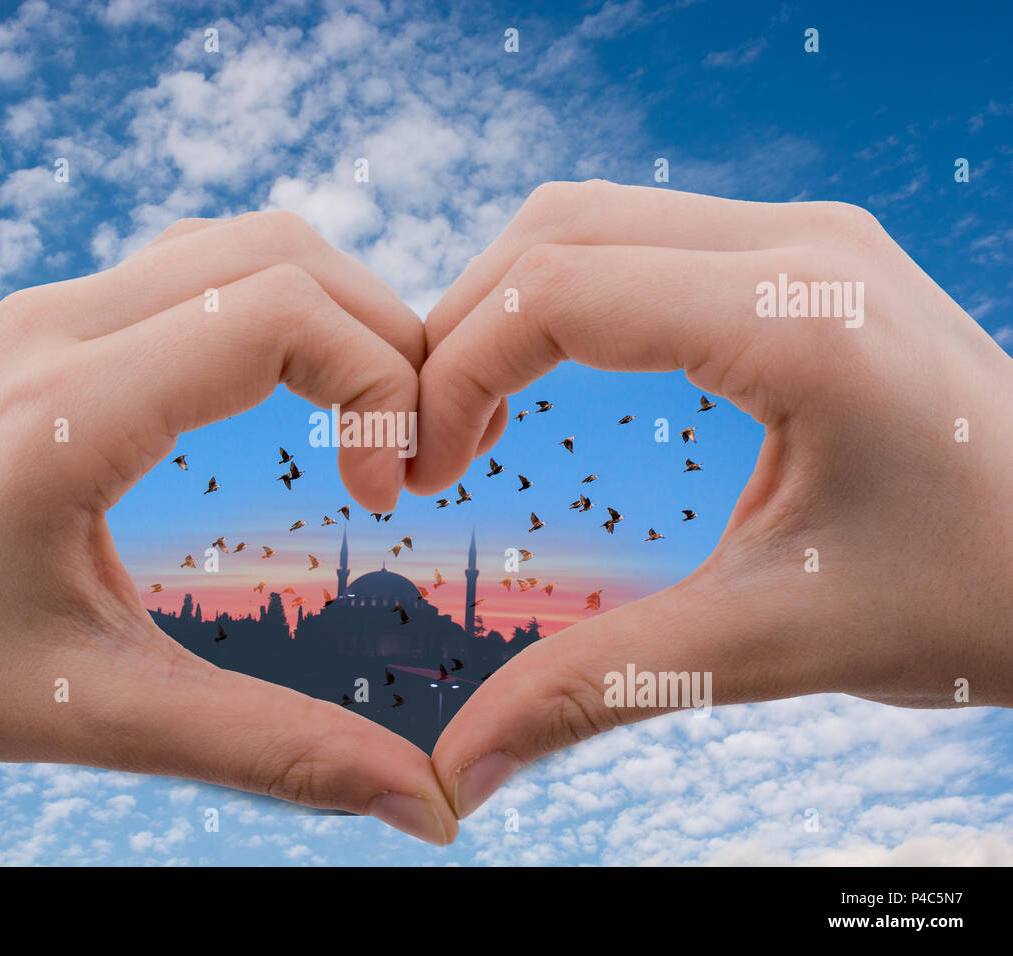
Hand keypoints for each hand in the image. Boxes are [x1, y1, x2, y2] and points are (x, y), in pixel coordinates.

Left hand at [0, 211, 459, 844]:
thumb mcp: (104, 716)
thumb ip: (273, 751)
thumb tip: (426, 806)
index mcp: (67, 414)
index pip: (280, 312)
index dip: (379, 388)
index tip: (388, 497)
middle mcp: (57, 328)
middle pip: (284, 255)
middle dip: (385, 341)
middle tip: (404, 458)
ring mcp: (50, 310)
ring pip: (246, 244)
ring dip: (337, 316)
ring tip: (366, 423)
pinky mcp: (53, 321)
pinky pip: (200, 266)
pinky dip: (279, 310)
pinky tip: (290, 396)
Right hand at [410, 180, 1012, 818]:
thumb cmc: (972, 600)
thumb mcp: (772, 643)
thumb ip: (596, 689)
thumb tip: (459, 769)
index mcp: (799, 320)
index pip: (558, 289)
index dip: (453, 373)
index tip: (422, 474)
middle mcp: (801, 246)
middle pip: (557, 232)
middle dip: (462, 332)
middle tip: (432, 448)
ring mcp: (806, 240)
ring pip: (592, 223)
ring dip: (508, 308)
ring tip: (477, 418)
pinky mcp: (803, 260)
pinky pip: (641, 242)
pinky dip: (565, 300)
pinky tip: (550, 380)